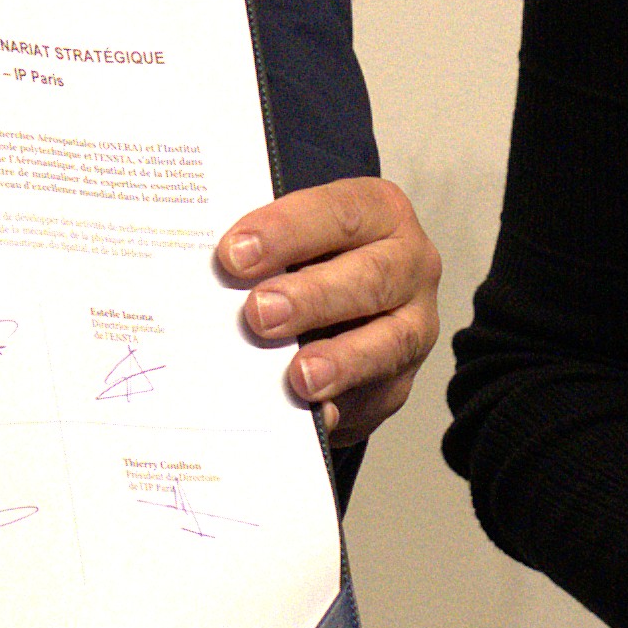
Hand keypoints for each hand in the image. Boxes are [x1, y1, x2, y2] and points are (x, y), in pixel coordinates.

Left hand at [218, 175, 442, 448]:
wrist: (337, 313)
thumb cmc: (305, 264)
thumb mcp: (292, 242)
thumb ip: (264, 250)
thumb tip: (213, 275)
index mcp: (379, 213)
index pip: (339, 213)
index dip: (287, 231)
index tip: (235, 254)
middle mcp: (409, 265)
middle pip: (369, 277)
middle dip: (312, 297)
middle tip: (258, 313)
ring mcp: (414, 325)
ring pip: (388, 341)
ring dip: (340, 359)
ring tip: (298, 375)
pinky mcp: (399, 380)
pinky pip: (375, 395)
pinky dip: (343, 405)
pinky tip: (315, 414)